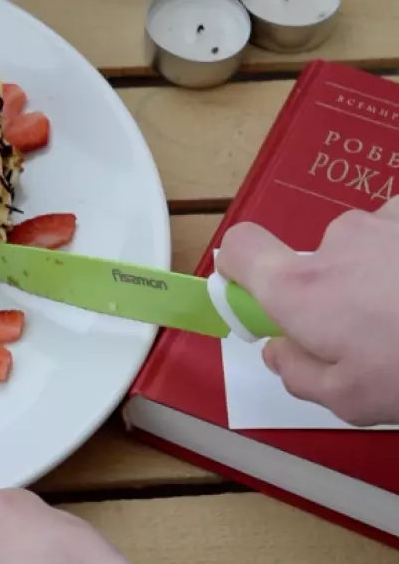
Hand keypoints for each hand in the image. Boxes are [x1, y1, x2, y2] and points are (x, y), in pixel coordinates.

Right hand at [216, 198, 398, 425]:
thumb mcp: (350, 401)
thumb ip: (297, 373)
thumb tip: (281, 350)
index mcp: (301, 287)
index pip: (239, 248)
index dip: (240, 271)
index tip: (259, 299)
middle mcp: (337, 242)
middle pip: (313, 260)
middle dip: (334, 292)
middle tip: (373, 335)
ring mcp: (387, 221)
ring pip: (365, 248)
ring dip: (382, 275)